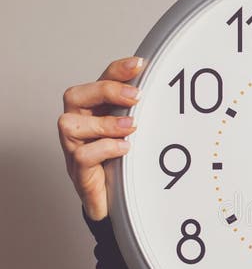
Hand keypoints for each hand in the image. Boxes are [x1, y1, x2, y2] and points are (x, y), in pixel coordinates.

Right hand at [58, 56, 143, 221]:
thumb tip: (165, 95)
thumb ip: (139, 115)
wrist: (115, 204)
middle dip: (106, 90)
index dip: (116, 71)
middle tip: (135, 97)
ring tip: (131, 127)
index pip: (99, 81)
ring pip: (70, 123)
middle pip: (75, 95)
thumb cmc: (122, 165)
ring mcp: (74, 149)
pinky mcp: (79, 172)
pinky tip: (124, 149)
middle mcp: (78, 126)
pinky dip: (104, 148)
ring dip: (104, 123)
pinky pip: (82, 155)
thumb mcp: (134, 135)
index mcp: (93, 111)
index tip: (139, 64)